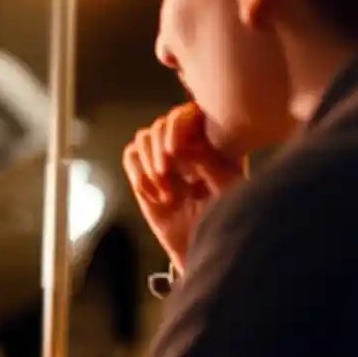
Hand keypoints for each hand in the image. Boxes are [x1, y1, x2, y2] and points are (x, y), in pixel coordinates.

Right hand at [122, 103, 243, 274]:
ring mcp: (164, 158)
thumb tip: (183, 147)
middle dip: (159, 150)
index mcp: (213, 140)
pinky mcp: (145, 173)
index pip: (189, 113)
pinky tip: (152, 195)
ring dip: (148, 165)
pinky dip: (137, 175)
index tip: (176, 153)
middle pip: (162, 124)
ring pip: (144, 137)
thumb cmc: (225, 217)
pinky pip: (131, 157)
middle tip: (167, 178)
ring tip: (165, 192)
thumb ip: (209, 164)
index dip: (178, 125)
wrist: (204, 243)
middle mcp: (186, 143)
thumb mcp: (227, 189)